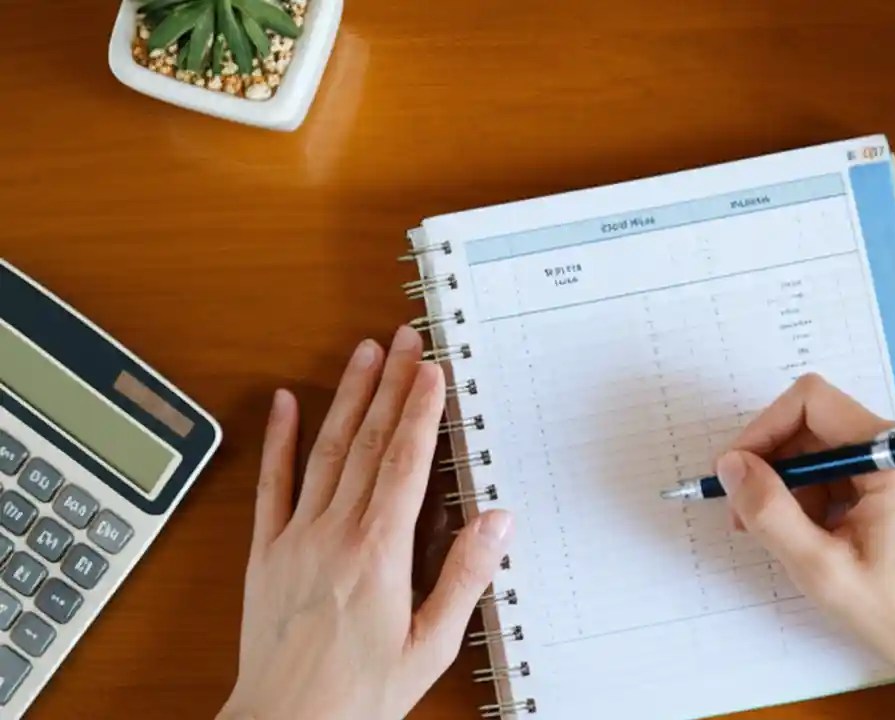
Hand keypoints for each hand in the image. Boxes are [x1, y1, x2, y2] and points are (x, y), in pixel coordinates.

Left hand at [219, 327, 513, 719]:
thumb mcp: (431, 645)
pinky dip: (280, 440)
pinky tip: (288, 402)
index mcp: (378, 552)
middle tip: (404, 341)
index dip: (420, 410)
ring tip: (364, 353)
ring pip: (325, 451)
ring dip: (347, 397)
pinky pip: (272, 484)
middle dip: (390, 386)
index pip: (405, 462)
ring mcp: (296, 537)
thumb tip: (497, 523)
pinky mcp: (266, 551)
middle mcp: (335, 533)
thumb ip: (464, 578)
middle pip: (368, 442)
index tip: (431, 370)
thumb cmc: (359, 694)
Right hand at [716, 375, 894, 719]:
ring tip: (783, 539)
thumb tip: (731, 466)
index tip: (736, 474)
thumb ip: (769, 512)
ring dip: (794, 488)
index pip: (811, 402)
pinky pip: (846, 473)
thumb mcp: (822, 568)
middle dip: (774, 466)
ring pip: (827, 452)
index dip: (763, 430)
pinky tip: (813, 540)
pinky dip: (817, 499)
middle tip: (744, 516)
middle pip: (816, 426)